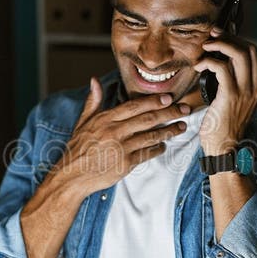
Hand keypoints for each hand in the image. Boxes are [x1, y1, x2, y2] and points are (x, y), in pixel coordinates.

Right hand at [45, 77, 190, 195]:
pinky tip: (164, 145)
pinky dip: (157, 149)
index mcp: (105, 119)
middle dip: (169, 113)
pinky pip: (147, 154)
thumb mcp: (82, 122)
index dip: (153, 101)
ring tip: (181, 127)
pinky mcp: (125, 164)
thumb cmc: (78, 149)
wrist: (72, 175)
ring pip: (151, 136)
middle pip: (148, 119)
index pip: (134, 106)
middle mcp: (114, 132)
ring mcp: (121, 148)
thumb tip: (94, 81)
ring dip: (169, 131)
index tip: (168, 98)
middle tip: (184, 109)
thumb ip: (93, 102)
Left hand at [192, 28, 256, 154]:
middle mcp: (256, 87)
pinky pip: (222, 67)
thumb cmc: (221, 127)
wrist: (223, 149)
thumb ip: (229, 84)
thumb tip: (218, 64)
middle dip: (230, 37)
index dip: (236, 40)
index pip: (252, 54)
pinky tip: (199, 66)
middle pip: (249, 49)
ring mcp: (246, 91)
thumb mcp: (230, 102)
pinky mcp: (231, 95)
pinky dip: (209, 61)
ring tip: (205, 46)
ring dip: (220, 44)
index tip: (220, 36)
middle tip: (212, 34)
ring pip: (239, 53)